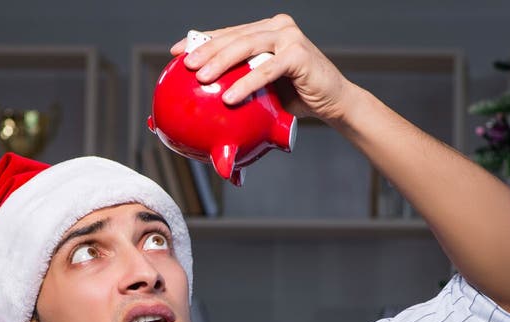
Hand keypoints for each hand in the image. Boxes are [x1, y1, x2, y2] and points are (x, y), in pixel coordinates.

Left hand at [171, 14, 348, 123]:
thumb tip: (209, 105)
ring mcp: (289, 37)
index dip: (200, 41)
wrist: (333, 103)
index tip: (176, 53)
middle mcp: (277, 27)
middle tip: (186, 66)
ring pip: (247, 47)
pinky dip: (247, 84)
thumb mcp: (264, 91)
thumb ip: (241, 87)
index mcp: (265, 31)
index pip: (227, 33)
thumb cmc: (296, 99)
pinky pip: (267, 70)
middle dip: (206, 51)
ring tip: (202, 79)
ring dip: (221, 63)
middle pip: (234, 37)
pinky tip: (229, 97)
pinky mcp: (299, 54)